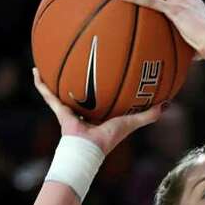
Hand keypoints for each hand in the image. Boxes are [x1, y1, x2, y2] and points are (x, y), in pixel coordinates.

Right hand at [31, 67, 165, 153]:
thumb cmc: (109, 139)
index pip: (102, 93)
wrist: (88, 150)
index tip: (105, 66)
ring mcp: (70, 109)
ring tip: (51, 57)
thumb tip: (168, 103)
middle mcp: (83, 108)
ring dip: (55, 74)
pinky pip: (48, 94)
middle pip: (81, 86)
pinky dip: (41, 84)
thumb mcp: (131, 122)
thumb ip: (149, 115)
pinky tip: (35, 69)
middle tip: (79, 54)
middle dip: (79, 73)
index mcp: (99, 111)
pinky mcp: (59, 110)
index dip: (103, 81)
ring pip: (62, 88)